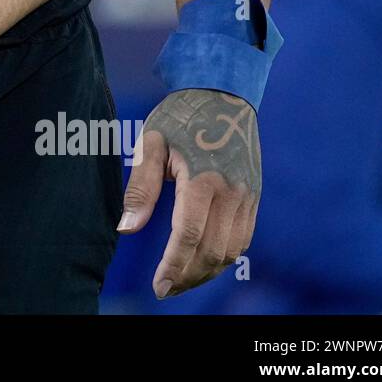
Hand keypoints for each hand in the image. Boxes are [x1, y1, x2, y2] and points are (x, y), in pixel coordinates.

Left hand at [118, 89, 260, 298]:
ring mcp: (247, 195)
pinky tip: (203, 260)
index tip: (158, 286)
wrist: (223, 93)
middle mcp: (231, 192)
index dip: (173, 266)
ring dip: (207, 271)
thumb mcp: (151, 144)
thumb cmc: (179, 117)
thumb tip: (127, 229)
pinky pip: (243, 238)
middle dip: (189, 276)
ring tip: (181, 279)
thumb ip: (141, 190)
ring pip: (231, 250)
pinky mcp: (254, 196)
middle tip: (166, 288)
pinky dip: (224, 256)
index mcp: (202, 179)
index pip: (189, 237)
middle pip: (213, 251)